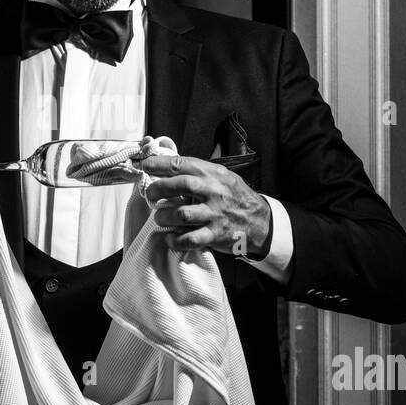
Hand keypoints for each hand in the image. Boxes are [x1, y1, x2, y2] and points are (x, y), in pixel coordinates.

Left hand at [137, 154, 271, 257]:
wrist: (260, 221)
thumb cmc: (235, 197)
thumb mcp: (222, 176)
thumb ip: (198, 171)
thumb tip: (167, 165)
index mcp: (213, 174)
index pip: (182, 164)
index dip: (160, 164)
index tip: (145, 165)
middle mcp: (214, 192)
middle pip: (181, 186)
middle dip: (159, 189)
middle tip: (150, 194)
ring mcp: (214, 214)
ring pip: (182, 214)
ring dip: (164, 216)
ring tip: (160, 217)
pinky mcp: (215, 235)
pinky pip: (190, 239)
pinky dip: (175, 240)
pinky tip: (170, 237)